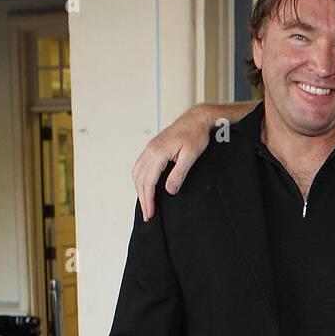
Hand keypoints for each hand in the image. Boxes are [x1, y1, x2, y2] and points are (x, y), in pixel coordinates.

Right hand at [132, 105, 215, 220]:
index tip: (151, 213)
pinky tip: (144, 187)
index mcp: (157, 153)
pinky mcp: (152, 148)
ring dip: (139, 190)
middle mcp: (150, 150)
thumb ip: (179, 173)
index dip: (149, 200)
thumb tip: (169, 191)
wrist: (196, 120)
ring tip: (145, 205)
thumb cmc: (196, 135)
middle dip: (143, 199)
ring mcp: (149, 148)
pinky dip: (139, 180)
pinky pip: (140, 166)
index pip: (149, 182)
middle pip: (141, 180)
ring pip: (137, 173)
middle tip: (147, 215)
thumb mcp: (191, 156)